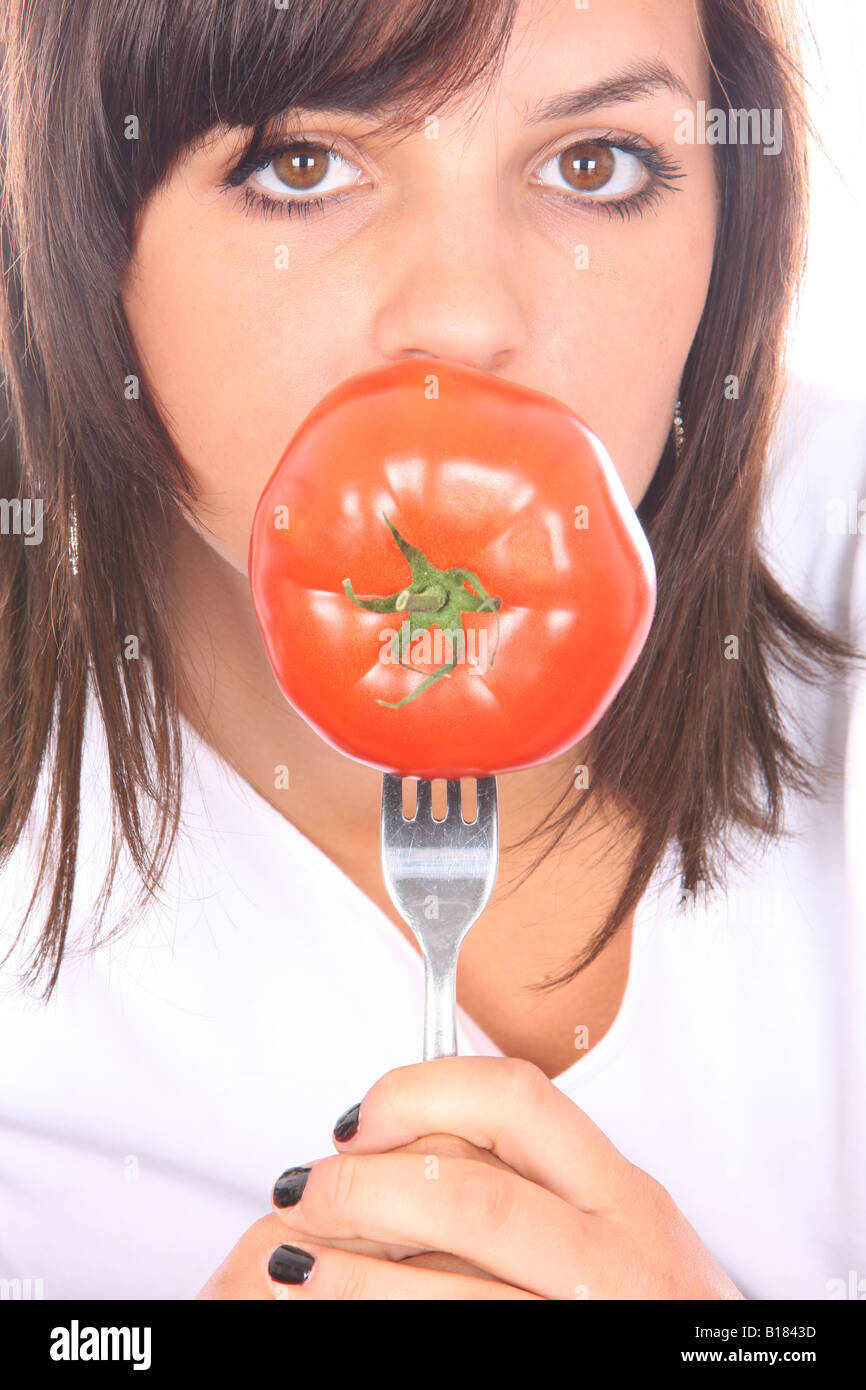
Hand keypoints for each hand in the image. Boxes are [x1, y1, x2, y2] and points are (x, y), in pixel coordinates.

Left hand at [261, 1057, 744, 1299]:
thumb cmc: (649, 1316)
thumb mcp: (615, 1236)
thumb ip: (532, 1185)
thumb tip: (398, 1146)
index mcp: (626, 1199)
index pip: (515, 1099)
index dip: (417, 1091)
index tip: (358, 1120)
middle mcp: (619, 1259)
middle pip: (468, 1196)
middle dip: (363, 1192)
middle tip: (305, 1196)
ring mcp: (593, 1326)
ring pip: (452, 1291)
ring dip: (351, 1278)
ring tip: (291, 1267)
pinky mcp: (566, 1379)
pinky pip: (462, 1347)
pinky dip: (382, 1330)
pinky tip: (335, 1325)